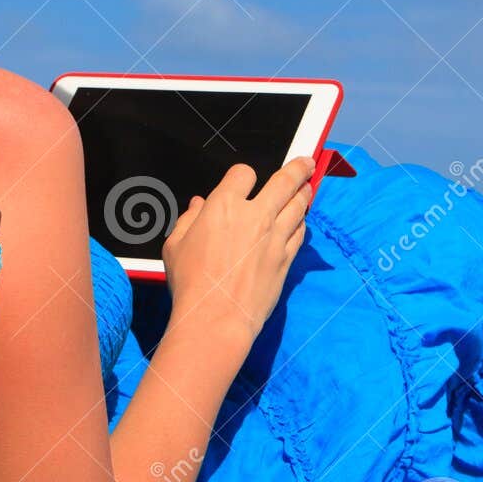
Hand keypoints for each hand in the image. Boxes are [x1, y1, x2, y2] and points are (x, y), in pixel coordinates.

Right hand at [162, 157, 314, 346]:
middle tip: (306, 163)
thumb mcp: (175, 246)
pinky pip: (300, 232)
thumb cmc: (191, 284)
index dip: (244, 175)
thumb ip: (189, 219)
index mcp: (223, 206)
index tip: (246, 179)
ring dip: (304, 193)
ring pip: (299, 205)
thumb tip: (198, 205)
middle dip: (299, 169)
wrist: (217, 318)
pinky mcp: (286, 258)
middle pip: (285, 181)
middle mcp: (254, 216)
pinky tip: (301, 221)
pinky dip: (301, 223)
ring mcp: (274, 237)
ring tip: (307, 188)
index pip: (243, 173)